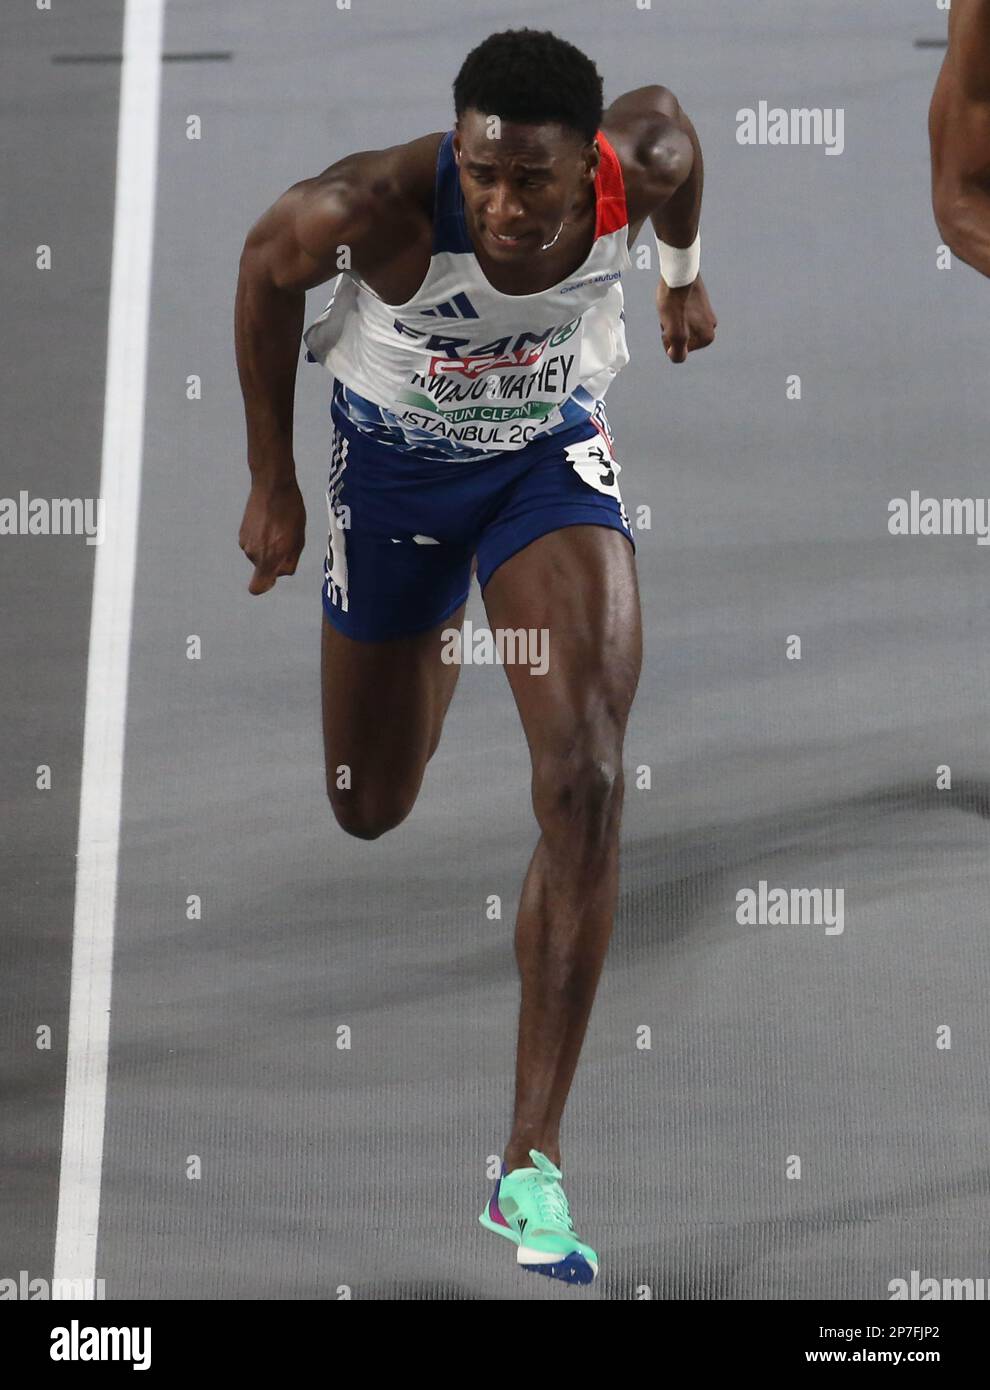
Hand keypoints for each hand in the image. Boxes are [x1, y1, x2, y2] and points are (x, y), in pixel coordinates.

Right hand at [238, 476, 305, 593]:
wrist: (271, 486)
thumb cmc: (290, 512)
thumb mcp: (299, 539)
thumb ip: (289, 561)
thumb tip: (280, 572)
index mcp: (269, 558)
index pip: (257, 587)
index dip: (265, 585)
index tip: (273, 576)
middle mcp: (253, 553)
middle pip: (264, 567)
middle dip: (275, 558)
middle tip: (286, 538)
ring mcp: (245, 542)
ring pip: (260, 553)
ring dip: (268, 546)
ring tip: (279, 527)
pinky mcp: (241, 531)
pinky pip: (254, 542)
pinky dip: (261, 536)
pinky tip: (269, 521)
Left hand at [656, 274, 716, 362]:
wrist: (679, 274)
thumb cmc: (674, 303)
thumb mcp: (674, 334)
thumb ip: (677, 352)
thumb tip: (675, 355)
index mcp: (707, 338)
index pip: (678, 351)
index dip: (668, 340)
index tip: (670, 325)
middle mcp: (711, 327)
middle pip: (681, 339)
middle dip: (670, 330)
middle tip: (670, 315)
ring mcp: (707, 314)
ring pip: (681, 326)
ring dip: (671, 320)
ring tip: (671, 307)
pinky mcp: (701, 302)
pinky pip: (683, 314)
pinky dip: (676, 310)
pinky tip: (674, 300)